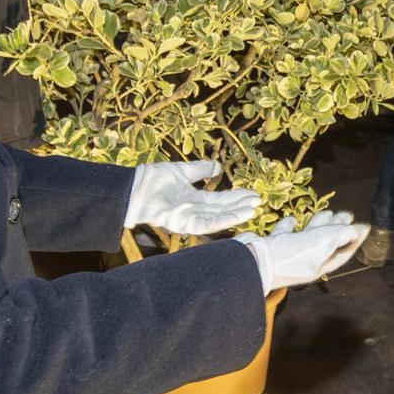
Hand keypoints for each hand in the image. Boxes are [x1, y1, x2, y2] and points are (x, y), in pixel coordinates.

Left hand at [124, 159, 260, 234]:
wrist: (135, 188)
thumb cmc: (154, 179)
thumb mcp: (183, 171)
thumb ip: (200, 170)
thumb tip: (218, 167)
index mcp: (195, 199)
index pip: (220, 200)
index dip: (236, 196)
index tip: (252, 192)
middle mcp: (194, 211)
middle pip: (222, 209)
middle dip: (240, 205)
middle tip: (258, 201)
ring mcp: (189, 219)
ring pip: (218, 219)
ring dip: (236, 214)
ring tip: (253, 209)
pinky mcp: (184, 225)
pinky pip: (206, 225)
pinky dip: (222, 221)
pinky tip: (237, 216)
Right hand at [235, 210, 367, 292]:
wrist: (251, 262)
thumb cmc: (288, 255)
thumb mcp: (319, 244)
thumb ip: (338, 235)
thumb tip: (358, 230)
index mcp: (318, 264)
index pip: (342, 251)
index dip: (354, 239)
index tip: (365, 226)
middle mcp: (304, 262)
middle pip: (325, 244)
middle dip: (336, 229)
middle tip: (345, 213)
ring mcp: (287, 255)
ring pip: (306, 239)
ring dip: (316, 226)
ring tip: (323, 213)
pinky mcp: (271, 248)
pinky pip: (284, 236)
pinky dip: (290, 227)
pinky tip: (292, 219)